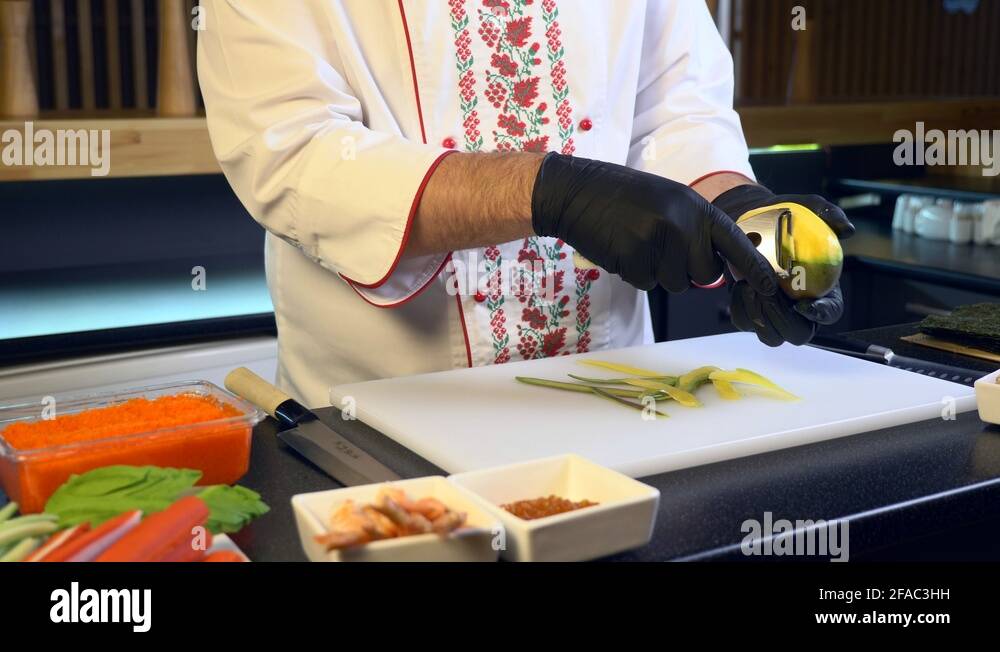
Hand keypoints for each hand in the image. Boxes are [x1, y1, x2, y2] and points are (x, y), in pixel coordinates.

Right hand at [531, 153, 776, 295]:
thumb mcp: (667, 200)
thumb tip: (715, 267)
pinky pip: (646, 284)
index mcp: (693, 205)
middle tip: (660, 248)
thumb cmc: (620, 196)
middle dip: (687, 271)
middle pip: (704, 274)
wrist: (575, 191)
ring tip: (636, 242)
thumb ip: (693, 228)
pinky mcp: (634, 259)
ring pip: (674, 283)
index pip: (734, 241)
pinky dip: (634, 273)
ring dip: (657, 271)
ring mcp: (658, 242)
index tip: (769, 287)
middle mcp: (681, 223)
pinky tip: (621, 248)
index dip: (752, 267)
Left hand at [712, 185, 854, 345]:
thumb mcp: (807, 206)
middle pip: (800, 333)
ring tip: (750, 288)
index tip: (804, 304)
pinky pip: (746, 323)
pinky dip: (741, 310)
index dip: (821, 314)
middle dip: (784, 320)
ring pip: (772, 335)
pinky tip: (739, 287)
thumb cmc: (781, 215)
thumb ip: (829, 214)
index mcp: (822, 289)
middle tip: (769, 294)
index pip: (830, 312)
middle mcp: (799, 307)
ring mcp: (774, 312)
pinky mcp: (751, 310)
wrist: (746, 217)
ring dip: (760, 316)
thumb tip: (847, 230)